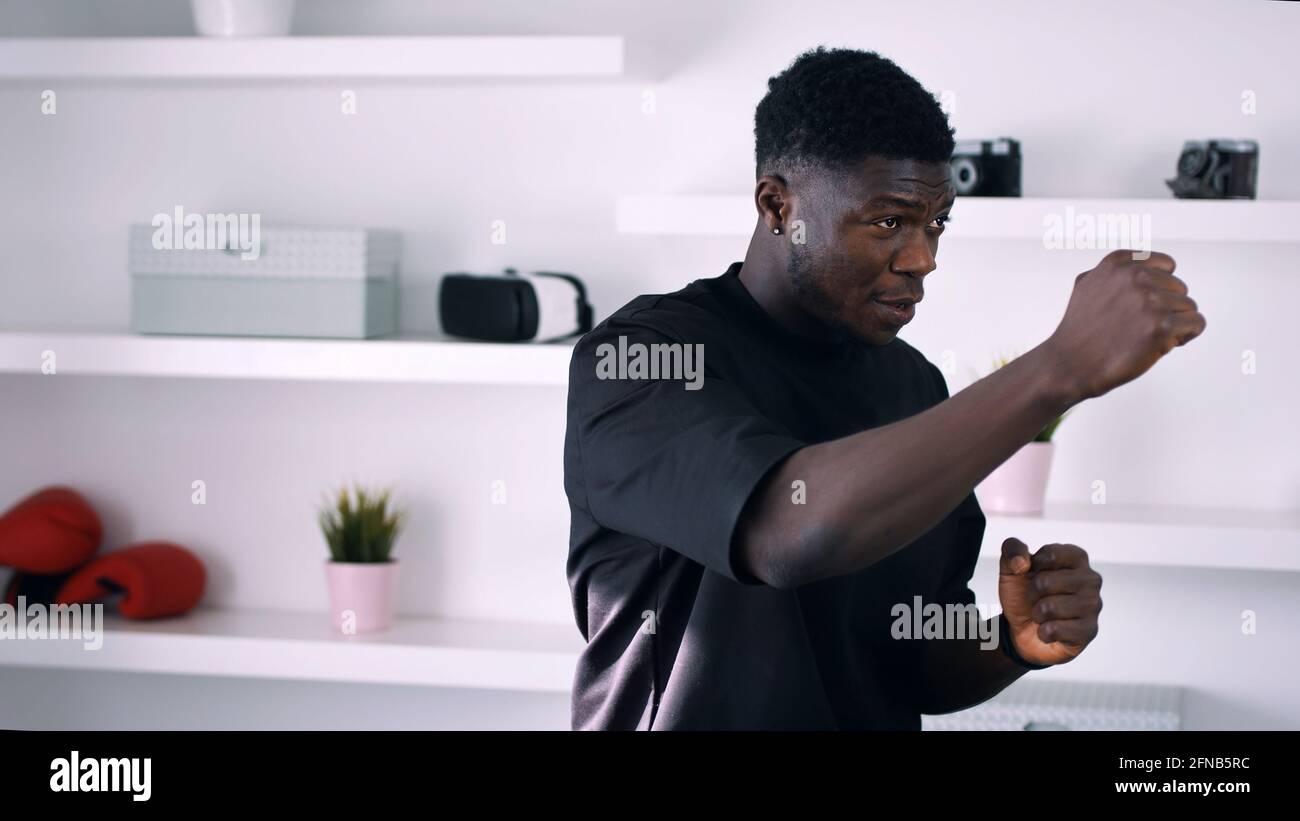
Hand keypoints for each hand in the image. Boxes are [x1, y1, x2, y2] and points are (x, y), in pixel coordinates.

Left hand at [998, 537, 1101, 665]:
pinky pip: (1054, 630)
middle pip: (1045, 582)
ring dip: (1037, 614)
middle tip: (1037, 599)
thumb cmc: (1023, 594)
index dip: (1032, 567)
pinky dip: (1043, 632)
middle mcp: (1091, 579)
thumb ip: (1012, 549)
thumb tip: (1022, 562)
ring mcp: (1093, 605)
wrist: (1022, 629)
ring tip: (1044, 614)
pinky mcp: (1090, 630)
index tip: (1034, 574)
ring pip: (1049, 608)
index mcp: (1077, 558)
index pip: (1050, 555)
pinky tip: (1050, 630)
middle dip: (1032, 593)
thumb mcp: (1011, 567)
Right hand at [1045, 249, 1205, 401]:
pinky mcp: (1161, 326)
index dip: (1159, 289)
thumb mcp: (1088, 285)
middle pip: (1180, 288)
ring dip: (1173, 324)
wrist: (1069, 364)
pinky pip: (1196, 323)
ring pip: (1189, 306)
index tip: (1141, 307)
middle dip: (1166, 308)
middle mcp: (1135, 276)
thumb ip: (1114, 272)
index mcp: (1118, 263)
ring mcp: (1149, 300)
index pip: (1167, 266)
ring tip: (1144, 337)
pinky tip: (1161, 345)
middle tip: (1138, 327)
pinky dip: (1185, 336)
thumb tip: (1138, 265)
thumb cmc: (1080, 330)